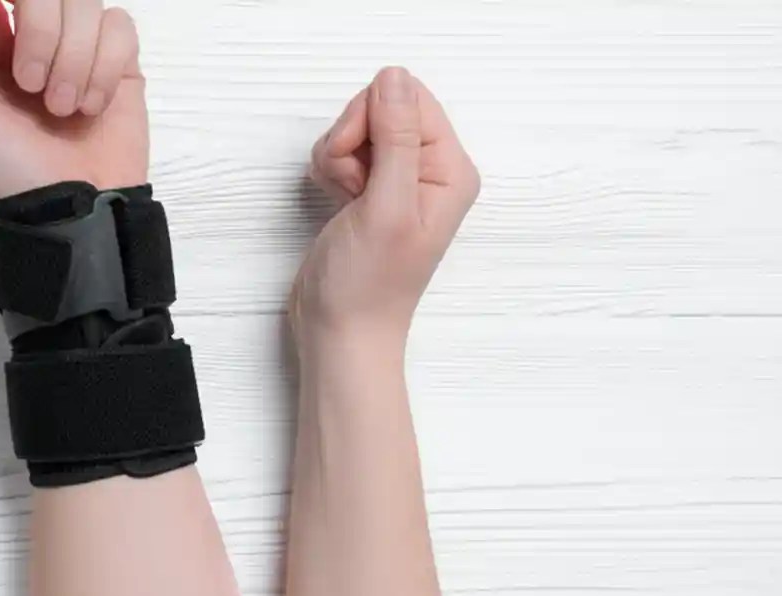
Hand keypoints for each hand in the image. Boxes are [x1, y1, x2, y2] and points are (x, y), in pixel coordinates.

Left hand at [0, 0, 147, 199]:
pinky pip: (117, 25)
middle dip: (39, 28)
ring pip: (81, 0)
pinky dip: (104, 68)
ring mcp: (71, 41)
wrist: (70, 206)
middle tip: (27, 82)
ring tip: (60, 107)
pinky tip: (89, 105)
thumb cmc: (0, 165)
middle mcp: (22, 30)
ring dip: (72, 58)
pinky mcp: (115, 57)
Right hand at [292, 67, 479, 354]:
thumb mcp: (386, 206)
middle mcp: (429, 169)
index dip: (372, 119)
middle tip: (351, 187)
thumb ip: (396, 138)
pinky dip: (330, 168)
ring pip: (357, 126)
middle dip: (351, 138)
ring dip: (337, 156)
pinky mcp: (368, 189)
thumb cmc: (368, 285)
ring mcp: (397, 178)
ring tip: (344, 197)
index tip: (358, 165)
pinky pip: (343, 148)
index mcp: (450, 169)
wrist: (341, 332)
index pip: (409, 98)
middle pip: (381, 107)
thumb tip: (394, 76)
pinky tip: (335, 199)